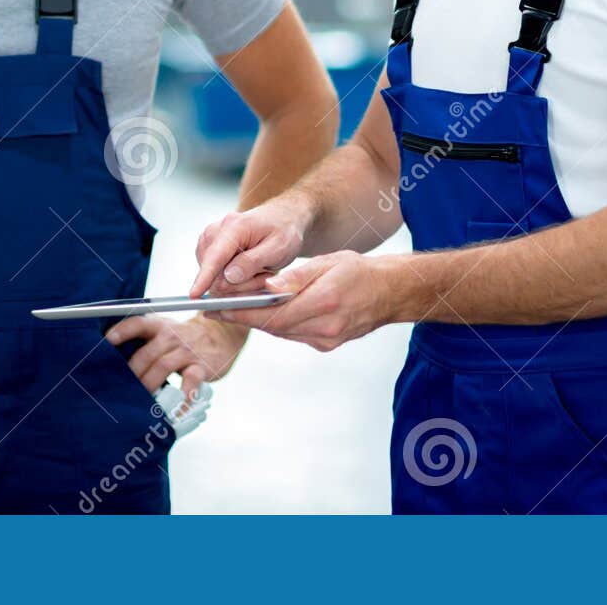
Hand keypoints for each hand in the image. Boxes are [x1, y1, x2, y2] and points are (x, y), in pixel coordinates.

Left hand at [105, 314, 247, 400]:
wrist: (222, 333)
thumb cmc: (185, 337)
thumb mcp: (165, 330)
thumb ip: (145, 343)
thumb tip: (116, 366)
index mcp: (160, 326)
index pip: (138, 324)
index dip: (122, 331)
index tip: (107, 341)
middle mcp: (172, 336)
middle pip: (146, 354)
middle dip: (132, 373)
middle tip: (121, 390)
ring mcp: (187, 351)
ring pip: (163, 367)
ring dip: (149, 385)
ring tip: (140, 402)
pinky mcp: (201, 367)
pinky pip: (189, 383)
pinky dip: (181, 398)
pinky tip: (174, 410)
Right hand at [190, 194, 311, 297]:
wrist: (283, 218)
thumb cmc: (284, 231)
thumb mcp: (278, 248)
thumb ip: (252, 262)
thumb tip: (228, 276)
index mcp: (235, 226)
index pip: (215, 256)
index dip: (204, 278)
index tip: (194, 296)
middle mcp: (217, 229)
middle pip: (214, 270)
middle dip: (237, 283)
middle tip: (264, 275)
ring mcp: (212, 237)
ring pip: (214, 274)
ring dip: (236, 282)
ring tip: (259, 271)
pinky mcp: (211, 247)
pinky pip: (215, 272)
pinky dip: (231, 278)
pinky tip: (249, 271)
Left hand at [210, 250, 398, 351]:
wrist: (390, 292)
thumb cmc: (359, 271)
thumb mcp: (328, 263)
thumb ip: (296, 277)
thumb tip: (267, 286)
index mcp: (325, 302)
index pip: (273, 313)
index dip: (242, 313)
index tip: (217, 308)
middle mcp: (325, 327)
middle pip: (273, 326)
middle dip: (244, 317)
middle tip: (217, 308)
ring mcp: (327, 339)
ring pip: (281, 332)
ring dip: (258, 320)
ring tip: (234, 308)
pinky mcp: (327, 344)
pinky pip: (293, 334)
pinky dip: (277, 323)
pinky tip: (265, 311)